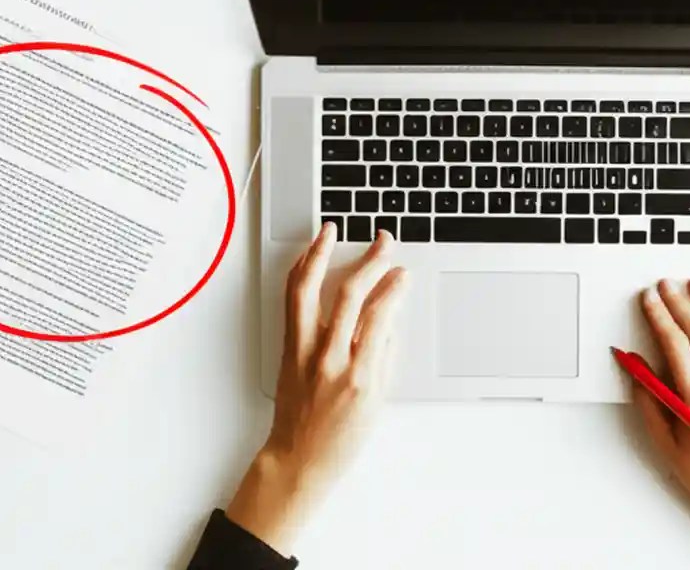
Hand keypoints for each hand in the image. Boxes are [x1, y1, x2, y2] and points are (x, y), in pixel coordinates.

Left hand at [226, 225, 406, 554]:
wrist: (297, 458)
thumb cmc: (340, 439)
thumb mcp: (378, 402)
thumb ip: (386, 356)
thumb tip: (391, 316)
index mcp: (359, 376)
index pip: (380, 316)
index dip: (394, 288)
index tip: (402, 273)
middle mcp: (328, 358)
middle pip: (349, 294)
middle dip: (370, 261)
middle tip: (383, 241)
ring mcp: (302, 351)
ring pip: (308, 289)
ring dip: (320, 254)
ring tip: (329, 231)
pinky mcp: (287, 348)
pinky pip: (292, 301)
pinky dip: (300, 274)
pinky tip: (307, 259)